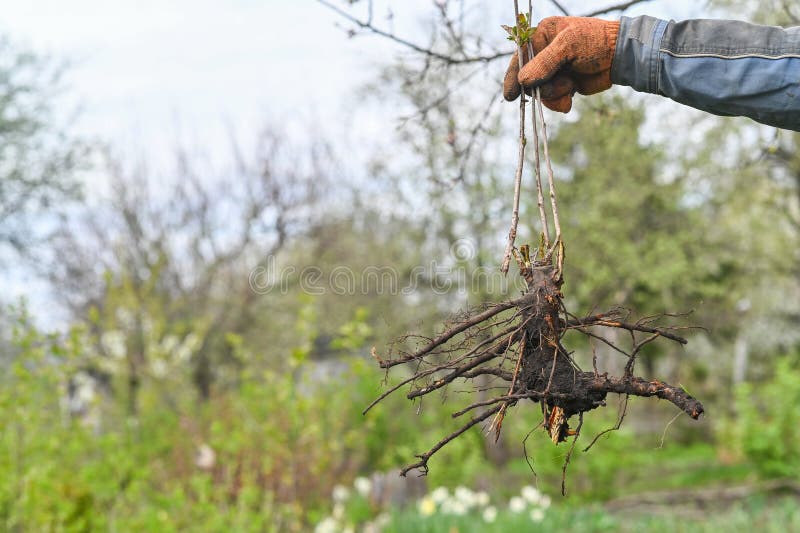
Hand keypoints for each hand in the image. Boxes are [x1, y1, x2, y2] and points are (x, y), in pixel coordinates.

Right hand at [503, 17, 620, 112]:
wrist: (621, 57)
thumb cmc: (596, 42)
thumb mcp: (568, 46)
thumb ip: (544, 63)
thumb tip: (523, 81)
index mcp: (542, 35)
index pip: (520, 56)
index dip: (512, 75)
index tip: (510, 95)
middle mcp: (544, 53)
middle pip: (528, 78)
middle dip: (542, 86)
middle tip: (560, 85)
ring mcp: (553, 71)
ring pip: (541, 92)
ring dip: (555, 94)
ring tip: (570, 85)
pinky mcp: (562, 85)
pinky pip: (552, 100)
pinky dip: (561, 101)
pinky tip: (572, 95)